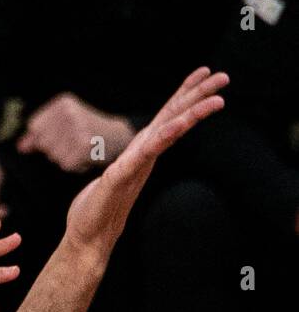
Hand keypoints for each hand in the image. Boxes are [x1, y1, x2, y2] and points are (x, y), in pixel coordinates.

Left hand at [17, 92, 135, 172]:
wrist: (118, 137)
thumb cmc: (86, 131)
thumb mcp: (62, 125)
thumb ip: (38, 135)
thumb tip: (20, 147)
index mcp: (62, 103)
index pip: (35, 126)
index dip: (44, 137)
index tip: (62, 135)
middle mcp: (69, 113)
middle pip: (43, 142)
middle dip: (55, 149)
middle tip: (75, 142)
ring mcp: (77, 129)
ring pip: (53, 155)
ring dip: (66, 158)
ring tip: (81, 148)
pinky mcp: (84, 147)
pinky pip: (66, 165)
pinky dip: (76, 165)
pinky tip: (87, 155)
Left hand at [65, 68, 226, 258]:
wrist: (86, 239)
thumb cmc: (96, 210)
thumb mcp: (112, 177)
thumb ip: (124, 165)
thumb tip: (128, 160)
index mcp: (140, 151)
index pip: (166, 117)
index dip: (184, 93)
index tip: (203, 72)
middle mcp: (142, 156)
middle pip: (174, 119)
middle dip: (198, 97)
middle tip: (225, 77)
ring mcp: (135, 165)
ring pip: (167, 133)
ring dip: (192, 114)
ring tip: (217, 99)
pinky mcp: (121, 176)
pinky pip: (144, 153)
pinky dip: (161, 138)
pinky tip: (177, 124)